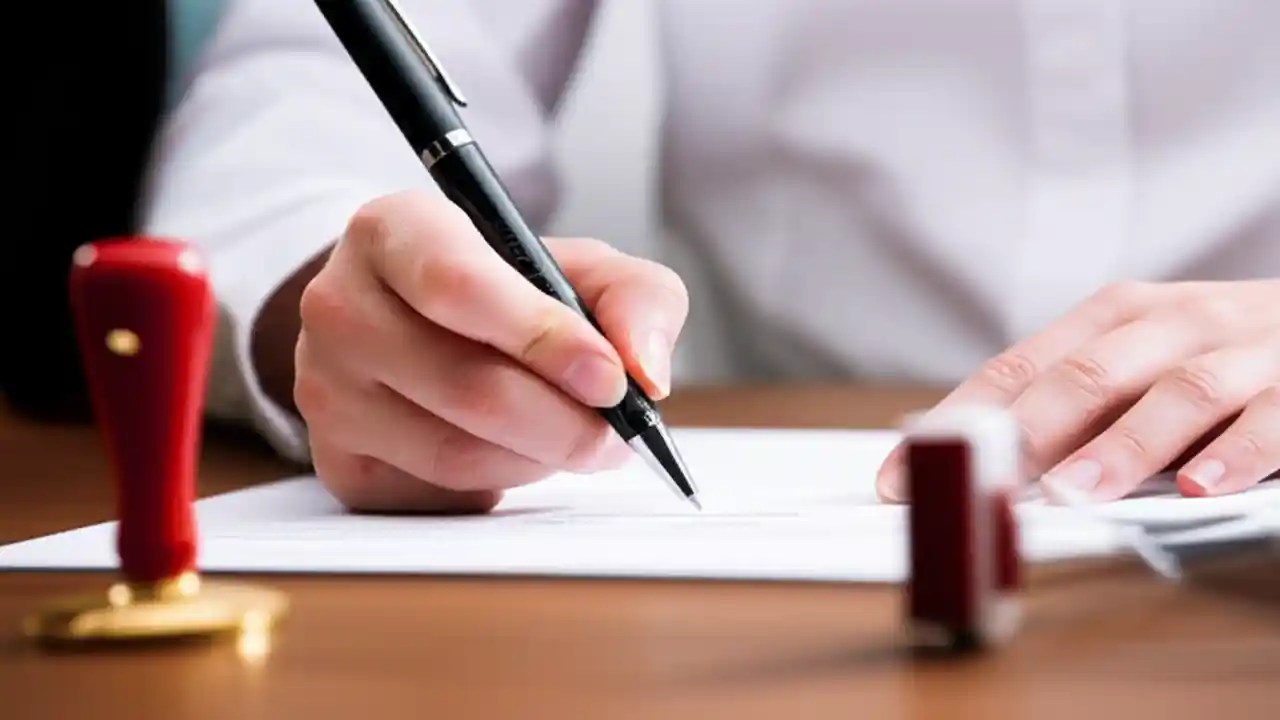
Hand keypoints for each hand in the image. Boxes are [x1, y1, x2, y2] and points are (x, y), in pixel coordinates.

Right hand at [294, 190, 687, 512]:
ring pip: (456, 452)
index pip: (458, 285)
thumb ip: (635, 299)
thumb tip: (644, 372)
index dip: (544, 338)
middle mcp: (339, 304)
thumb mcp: (580, 268)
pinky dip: (501, 484)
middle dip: (565, 422)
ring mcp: (326, 389)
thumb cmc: (507, 294)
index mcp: (393, 231)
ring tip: (575, 439)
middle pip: (466, 385)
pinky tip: (517, 454)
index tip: (610, 380)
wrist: (415, 328)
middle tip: (618, 434)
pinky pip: (438, 495)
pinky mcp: (337, 462)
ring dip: (539, 459)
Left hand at [876, 280, 1279, 502]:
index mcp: (1113, 316)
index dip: (957, 420)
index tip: (904, 473)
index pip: (1019, 367)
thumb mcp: (1139, 360)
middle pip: (1087, 373)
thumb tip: (978, 463)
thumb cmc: (1218, 351)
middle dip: (1027, 430)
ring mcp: (1242, 351)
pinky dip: (1236, 454)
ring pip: (1176, 393)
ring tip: (1075, 490)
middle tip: (985, 478)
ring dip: (1121, 445)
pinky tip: (1200, 487)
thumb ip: (1072, 404)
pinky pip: (1270, 420)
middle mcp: (1171, 323)